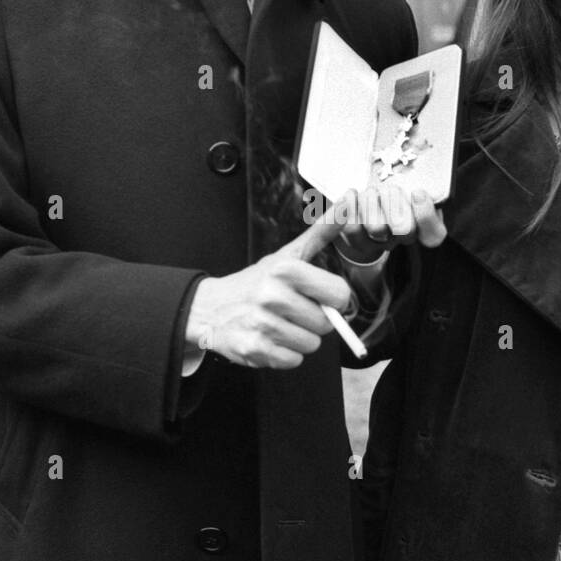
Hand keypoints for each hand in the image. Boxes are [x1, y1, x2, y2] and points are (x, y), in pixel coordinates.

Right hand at [184, 220, 351, 369]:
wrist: (210, 308)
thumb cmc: (256, 282)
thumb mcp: (288, 254)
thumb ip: (322, 231)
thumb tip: (350, 199)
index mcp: (285, 270)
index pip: (339, 295)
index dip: (333, 299)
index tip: (317, 295)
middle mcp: (272, 295)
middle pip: (326, 323)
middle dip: (315, 320)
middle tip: (293, 310)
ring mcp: (262, 324)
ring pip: (311, 344)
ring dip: (299, 338)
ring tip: (279, 324)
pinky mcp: (254, 350)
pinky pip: (293, 361)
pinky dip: (284, 355)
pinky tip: (269, 339)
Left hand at [328, 185, 446, 263]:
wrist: (367, 195)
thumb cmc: (394, 188)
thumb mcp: (411, 182)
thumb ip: (422, 183)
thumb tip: (416, 189)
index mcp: (423, 226)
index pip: (434, 234)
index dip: (426, 215)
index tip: (417, 192)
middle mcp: (403, 238)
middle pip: (404, 229)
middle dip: (396, 203)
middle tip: (390, 189)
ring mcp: (381, 243)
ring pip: (376, 228)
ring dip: (372, 201)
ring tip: (371, 191)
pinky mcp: (357, 240)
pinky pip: (352, 230)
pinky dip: (350, 207)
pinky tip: (352, 193)